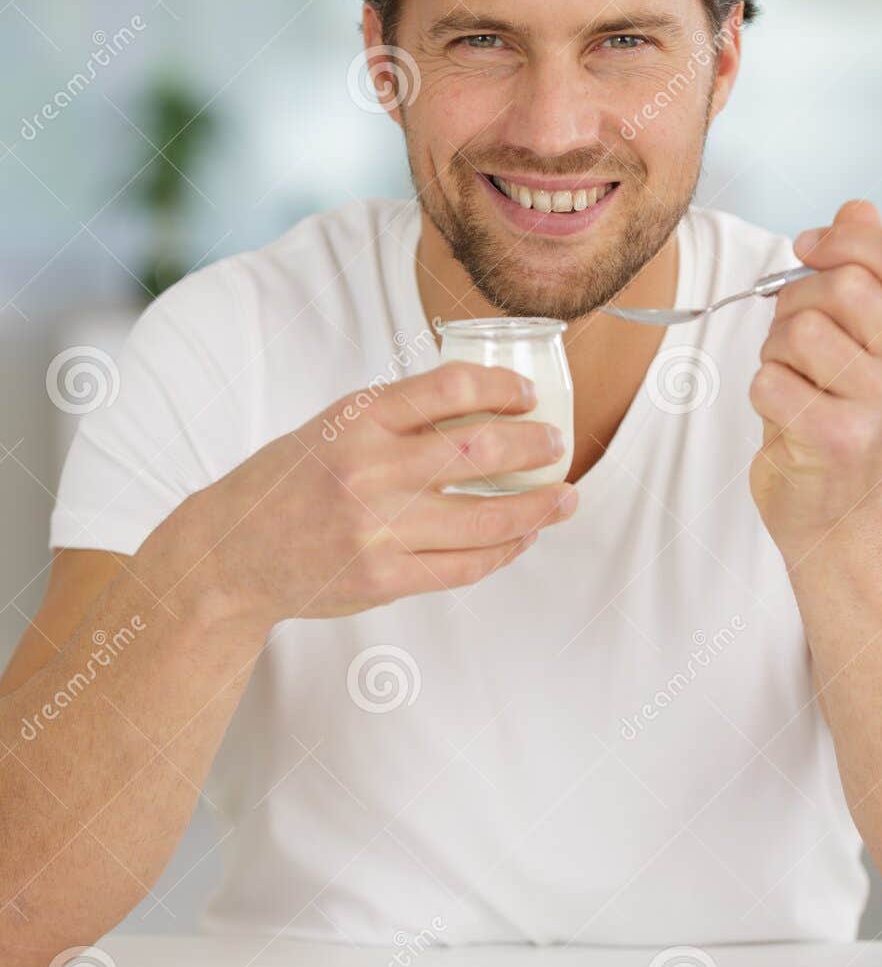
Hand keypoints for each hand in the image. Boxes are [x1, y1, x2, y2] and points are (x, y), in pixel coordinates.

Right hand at [157, 362, 576, 627]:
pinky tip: (521, 538)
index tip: (528, 395)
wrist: (233, 552)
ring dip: (538, 508)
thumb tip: (486, 409)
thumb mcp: (333, 426)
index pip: (452, 387)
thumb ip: (398, 417)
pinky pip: (464, 567)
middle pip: (481, 450)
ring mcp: (378, 530)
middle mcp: (370, 470)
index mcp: (359, 419)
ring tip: (563, 499)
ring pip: (486, 518)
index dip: (504, 387)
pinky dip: (503, 551)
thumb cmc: (290, 482)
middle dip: (536, 446)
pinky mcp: (383, 580)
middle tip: (558, 445)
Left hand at [748, 199, 881, 559]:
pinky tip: (783, 416)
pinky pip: (769, 380)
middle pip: (840, 286)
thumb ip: (861, 272)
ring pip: (798, 332)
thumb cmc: (835, 414)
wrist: (836, 512)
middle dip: (792, 303)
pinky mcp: (838, 440)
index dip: (843, 238)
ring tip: (790, 381)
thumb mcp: (859, 342)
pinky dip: (760, 392)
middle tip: (790, 339)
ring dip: (773, 351)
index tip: (804, 249)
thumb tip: (857, 206)